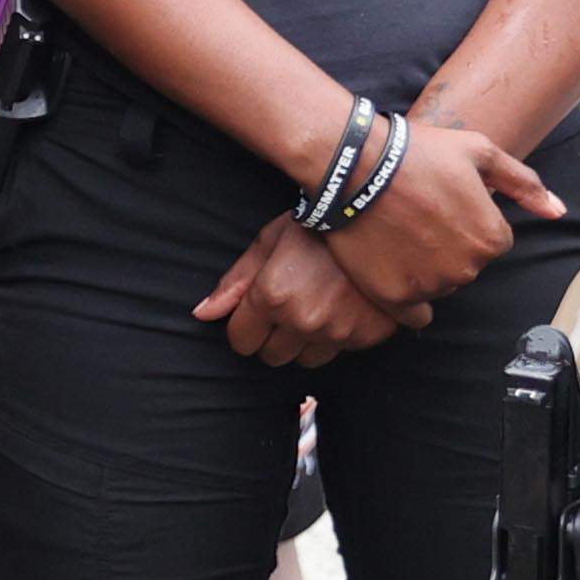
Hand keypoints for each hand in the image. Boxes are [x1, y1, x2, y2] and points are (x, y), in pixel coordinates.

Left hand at [198, 217, 418, 365]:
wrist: (377, 219)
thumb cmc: (318, 224)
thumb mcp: (269, 242)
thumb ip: (234, 283)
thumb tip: (203, 314)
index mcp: (272, 295)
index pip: (240, 340)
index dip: (244, 326)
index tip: (254, 312)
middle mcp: (302, 319)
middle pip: (271, 356)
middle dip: (272, 337)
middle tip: (286, 307)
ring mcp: (336, 331)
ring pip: (304, 359)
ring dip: (303, 341)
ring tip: (314, 307)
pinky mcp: (365, 336)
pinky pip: (338, 352)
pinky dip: (335, 337)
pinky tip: (340, 308)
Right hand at [318, 114, 559, 308]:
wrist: (356, 165)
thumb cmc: (420, 153)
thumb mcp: (481, 153)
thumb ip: (525, 184)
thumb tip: (559, 212)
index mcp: (492, 239)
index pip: (489, 243)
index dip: (466, 220)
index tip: (442, 203)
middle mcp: (466, 270)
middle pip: (464, 266)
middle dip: (446, 245)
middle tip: (417, 215)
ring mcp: (430, 286)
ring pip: (437, 286)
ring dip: (424, 268)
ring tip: (397, 232)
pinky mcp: (395, 297)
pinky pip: (412, 314)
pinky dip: (406, 298)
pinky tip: (393, 270)